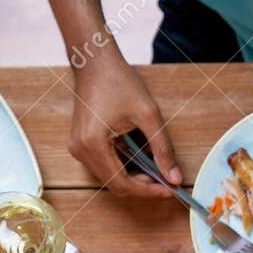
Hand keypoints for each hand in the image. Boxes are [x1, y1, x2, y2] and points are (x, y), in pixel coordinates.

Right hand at [71, 51, 181, 196]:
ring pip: (109, 178)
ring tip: (156, 167)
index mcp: (93, 144)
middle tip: (166, 180)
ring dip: (134, 178)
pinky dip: (124, 167)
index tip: (169, 190)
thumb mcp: (148, 114)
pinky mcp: (80, 143)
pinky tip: (141, 157)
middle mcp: (80, 150)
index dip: (148, 191)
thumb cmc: (118, 81)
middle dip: (142, 186)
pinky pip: (104, 166)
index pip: (122, 184)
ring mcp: (77, 147)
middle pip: (115, 185)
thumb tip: (174, 178)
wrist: (94, 61)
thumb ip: (162, 148)